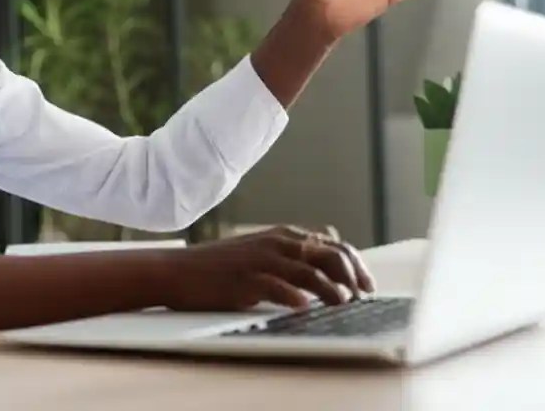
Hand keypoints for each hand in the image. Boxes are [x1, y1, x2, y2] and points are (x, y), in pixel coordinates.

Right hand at [163, 226, 375, 311]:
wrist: (177, 271)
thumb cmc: (219, 266)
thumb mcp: (260, 250)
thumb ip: (292, 252)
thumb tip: (327, 253)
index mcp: (284, 236)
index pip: (334, 246)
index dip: (356, 266)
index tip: (367, 286)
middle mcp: (277, 244)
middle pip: (329, 256)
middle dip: (352, 277)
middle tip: (362, 298)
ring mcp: (261, 261)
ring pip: (309, 272)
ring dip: (332, 290)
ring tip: (343, 304)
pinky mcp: (245, 280)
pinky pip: (277, 287)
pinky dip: (294, 297)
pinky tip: (305, 308)